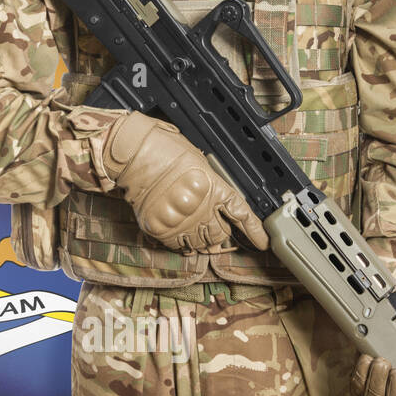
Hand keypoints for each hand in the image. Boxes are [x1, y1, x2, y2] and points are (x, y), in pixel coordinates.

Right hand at [101, 111, 268, 252]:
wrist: (133, 153)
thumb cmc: (165, 150)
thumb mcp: (200, 162)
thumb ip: (213, 186)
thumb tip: (221, 206)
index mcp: (212, 187)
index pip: (241, 215)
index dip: (254, 232)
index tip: (262, 242)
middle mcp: (198, 207)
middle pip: (220, 233)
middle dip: (221, 232)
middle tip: (214, 226)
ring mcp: (178, 220)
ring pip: (201, 243)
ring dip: (203, 240)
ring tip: (195, 228)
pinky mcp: (159, 228)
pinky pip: (179, 245)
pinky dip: (183, 243)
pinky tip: (181, 232)